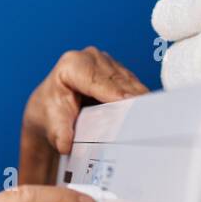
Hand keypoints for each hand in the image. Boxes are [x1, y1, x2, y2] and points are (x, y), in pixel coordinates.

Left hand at [19, 47, 148, 184]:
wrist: (50, 108)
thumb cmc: (50, 112)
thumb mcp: (51, 124)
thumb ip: (60, 132)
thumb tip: (66, 144)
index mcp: (72, 64)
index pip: (98, 80)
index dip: (115, 92)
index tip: (130, 102)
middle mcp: (90, 57)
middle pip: (117, 80)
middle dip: (131, 97)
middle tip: (146, 116)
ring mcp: (106, 61)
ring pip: (129, 81)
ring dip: (138, 98)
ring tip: (150, 116)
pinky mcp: (118, 70)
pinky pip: (133, 84)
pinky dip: (138, 98)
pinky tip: (145, 112)